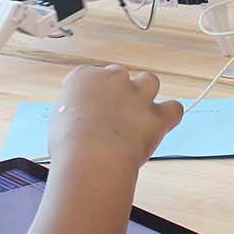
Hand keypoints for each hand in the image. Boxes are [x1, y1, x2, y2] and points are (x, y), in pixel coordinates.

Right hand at [46, 65, 183, 172]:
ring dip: (146, 94)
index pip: (89, 75)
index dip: (91, 94)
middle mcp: (112, 78)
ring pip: (149, 80)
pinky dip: (170, 115)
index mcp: (83, 77)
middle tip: (111, 117)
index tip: (90, 110)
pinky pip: (174, 108)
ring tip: (137, 116)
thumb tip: (82, 120)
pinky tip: (162, 124)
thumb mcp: (59, 123)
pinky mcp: (156, 114)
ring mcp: (137, 94)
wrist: (91, 159)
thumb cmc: (69, 147)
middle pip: (118, 75)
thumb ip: (74, 112)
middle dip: (117, 92)